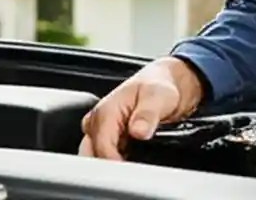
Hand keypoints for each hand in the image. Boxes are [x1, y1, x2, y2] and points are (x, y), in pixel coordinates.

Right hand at [78, 56, 204, 159]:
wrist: (163, 84)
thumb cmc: (158, 87)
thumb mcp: (158, 96)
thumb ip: (147, 115)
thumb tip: (138, 131)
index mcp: (105, 111)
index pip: (101, 147)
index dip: (115, 163)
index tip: (132, 172)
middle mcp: (97, 121)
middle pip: (92, 155)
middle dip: (109, 168)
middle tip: (134, 171)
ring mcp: (99, 131)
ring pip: (95, 157)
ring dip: (111, 166)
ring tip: (134, 166)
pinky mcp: (105, 139)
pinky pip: (103, 156)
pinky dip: (114, 163)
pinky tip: (130, 164)